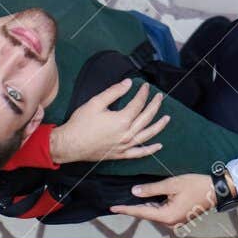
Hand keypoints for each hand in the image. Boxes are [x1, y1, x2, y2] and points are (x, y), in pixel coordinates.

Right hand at [47, 79, 167, 163]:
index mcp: (122, 120)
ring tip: (167, 118)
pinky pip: (139, 153)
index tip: (145, 86)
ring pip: (147, 135)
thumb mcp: (96, 103)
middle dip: (154, 105)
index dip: (143, 93)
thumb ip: (114, 92)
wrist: (70, 145)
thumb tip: (129, 83)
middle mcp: (127, 134)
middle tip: (159, 96)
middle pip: (146, 117)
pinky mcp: (120, 154)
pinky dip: (150, 150)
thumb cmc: (81, 123)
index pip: (138, 104)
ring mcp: (125, 146)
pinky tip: (158, 146)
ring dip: (158, 126)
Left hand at [110, 173, 216, 229]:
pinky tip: (148, 200)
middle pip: (147, 214)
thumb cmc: (196, 186)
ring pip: (154, 213)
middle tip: (119, 202)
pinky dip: (154, 206)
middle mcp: (170, 223)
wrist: (216, 190)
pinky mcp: (178, 218)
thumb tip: (135, 192)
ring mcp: (175, 222)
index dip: (126, 209)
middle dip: (134, 207)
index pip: (141, 212)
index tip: (113, 208)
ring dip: (145, 206)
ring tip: (132, 199)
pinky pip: (162, 213)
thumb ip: (152, 189)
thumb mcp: (172, 184)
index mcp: (167, 216)